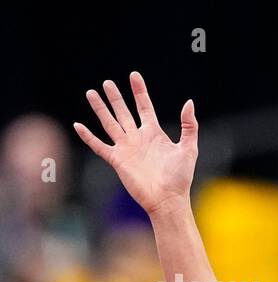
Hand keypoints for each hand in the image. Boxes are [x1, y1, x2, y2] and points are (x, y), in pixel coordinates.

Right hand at [73, 72, 196, 217]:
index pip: (144, 107)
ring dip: (100, 109)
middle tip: (107, 82)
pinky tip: (78, 125)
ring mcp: (126, 148)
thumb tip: (189, 102)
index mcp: (154, 134)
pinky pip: (99, 146)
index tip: (134, 75)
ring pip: (109, 123)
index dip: (139, 91)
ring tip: (91, 93)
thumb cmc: (180, 177)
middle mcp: (138, 138)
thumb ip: (189, 126)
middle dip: (116, 98)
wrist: (168, 198)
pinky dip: (88, 136)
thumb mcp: (188, 148)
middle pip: (124, 112)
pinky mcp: (117, 160)